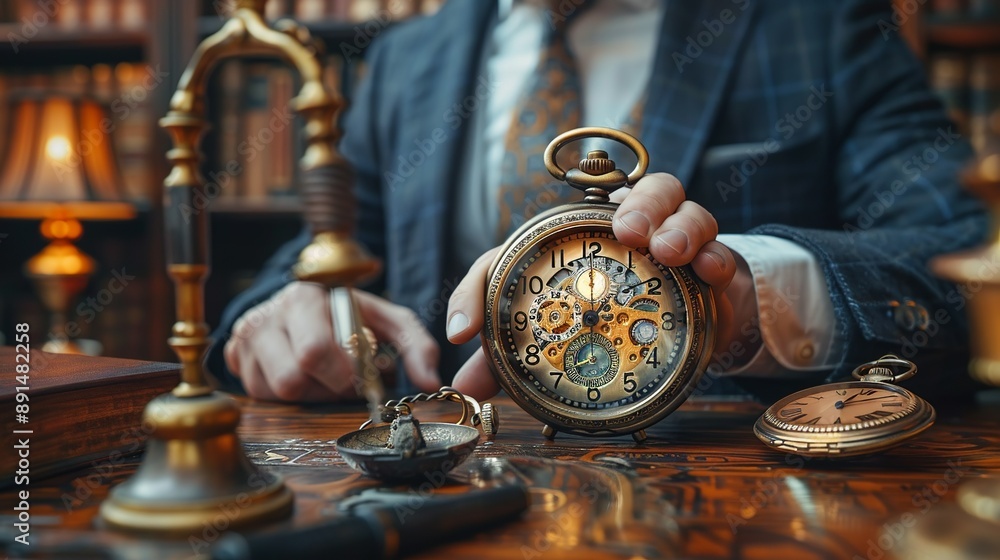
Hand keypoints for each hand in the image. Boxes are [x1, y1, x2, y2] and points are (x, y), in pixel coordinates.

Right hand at [224, 282, 440, 401]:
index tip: (361, 375)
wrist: (305, 301)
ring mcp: (245, 339)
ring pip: (275, 393)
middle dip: (325, 388)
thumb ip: (416, 345)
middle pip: (291, 379)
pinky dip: (286, 396)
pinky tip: (304, 376)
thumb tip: (431, 382)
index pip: (316, 352)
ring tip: (324, 376)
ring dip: (308, 393)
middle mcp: (266, 317)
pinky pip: (259, 396)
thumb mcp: (388, 320)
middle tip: (343, 379)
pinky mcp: (234, 359)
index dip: (343, 374)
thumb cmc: (350, 314)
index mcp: (303, 299)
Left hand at [445, 173, 757, 400]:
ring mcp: (683, 248)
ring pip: (693, 212)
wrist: (675, 336)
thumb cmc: (597, 319)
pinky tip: (708, 272)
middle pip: (653, 188)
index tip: (539, 250)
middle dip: (643, 203)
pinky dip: (717, 259)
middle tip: (630, 231)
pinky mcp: (714, 276)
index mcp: (594, 229)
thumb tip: (466, 385)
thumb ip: (500, 349)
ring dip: (682, 227)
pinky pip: (723, 256)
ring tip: (668, 251)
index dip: (552, 219)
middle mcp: (643, 227)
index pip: (574, 206)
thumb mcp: (542, 326)